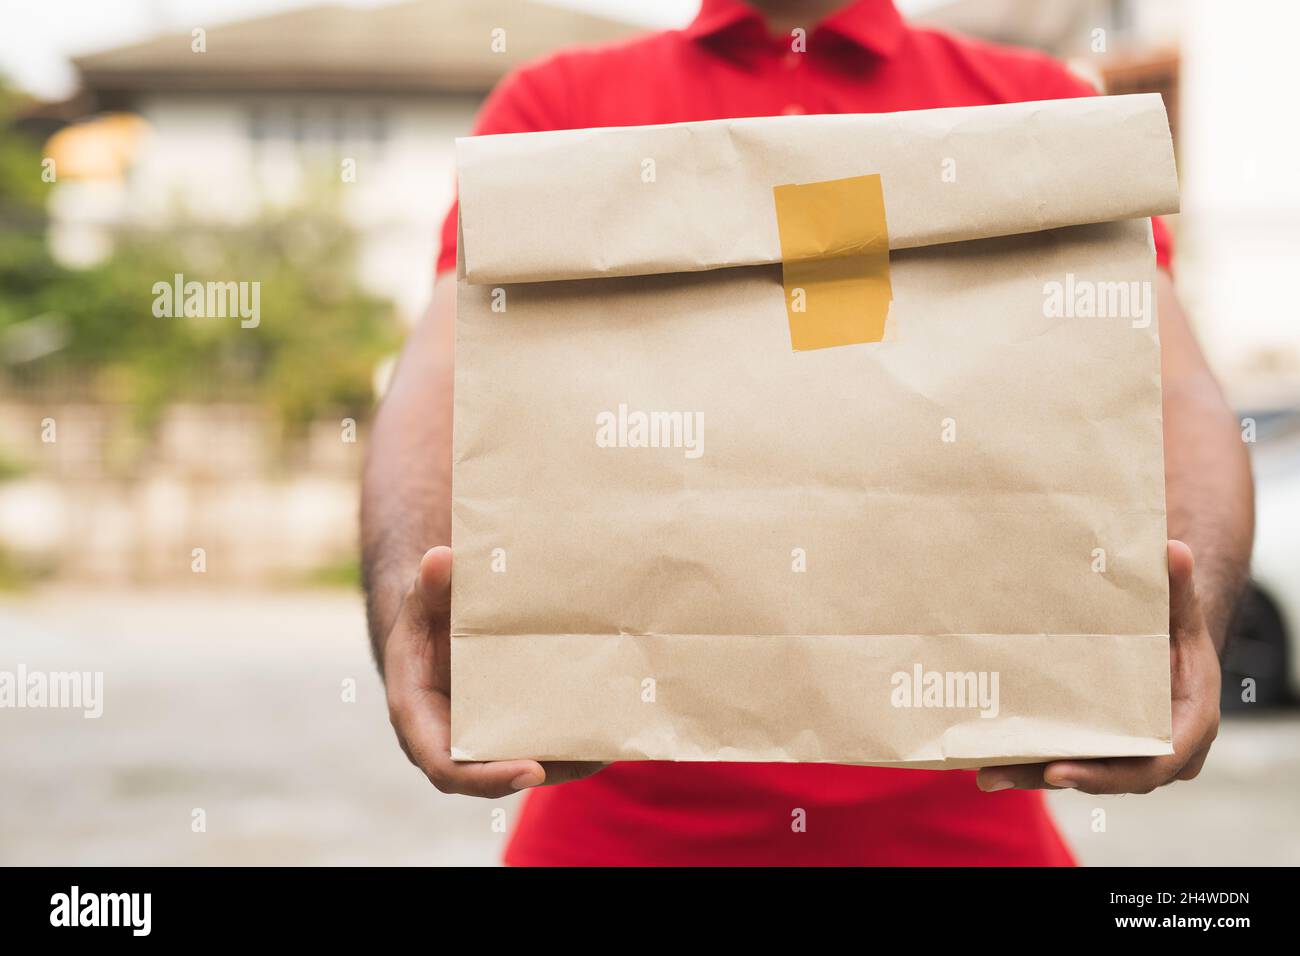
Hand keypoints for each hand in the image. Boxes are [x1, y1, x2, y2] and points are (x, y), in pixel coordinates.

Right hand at [383, 545, 606, 796]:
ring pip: (523, 763)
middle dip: (543, 771)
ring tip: (608, 747)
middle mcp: (450, 738)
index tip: (531, 770)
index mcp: (419, 717)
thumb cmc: (428, 613)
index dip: (487, 776)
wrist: (438, 622)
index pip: (447, 765)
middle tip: (590, 758)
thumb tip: (440, 560)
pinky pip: (538, 746)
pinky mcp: (508, 727)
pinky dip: (569, 745)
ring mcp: (482, 737)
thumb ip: (431, 584)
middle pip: (496, 774)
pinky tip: (606, 732)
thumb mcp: (426, 597)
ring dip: (565, 761)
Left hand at [976, 539, 1220, 793]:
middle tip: (1013, 774)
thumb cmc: (1176, 628)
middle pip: (1113, 777)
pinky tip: (992, 764)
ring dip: (1036, 776)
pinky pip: (1071, 762)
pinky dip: (1035, 764)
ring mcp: (1131, 754)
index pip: (1155, 761)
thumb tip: (1174, 549)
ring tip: (989, 775)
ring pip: (1085, 774)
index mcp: (1190, 722)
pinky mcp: (1103, 749)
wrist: (1171, 645)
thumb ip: (1177, 585)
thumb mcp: (1179, 610)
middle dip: (1063, 778)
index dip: (1109, 772)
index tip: (1063, 769)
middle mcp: (1162, 749)